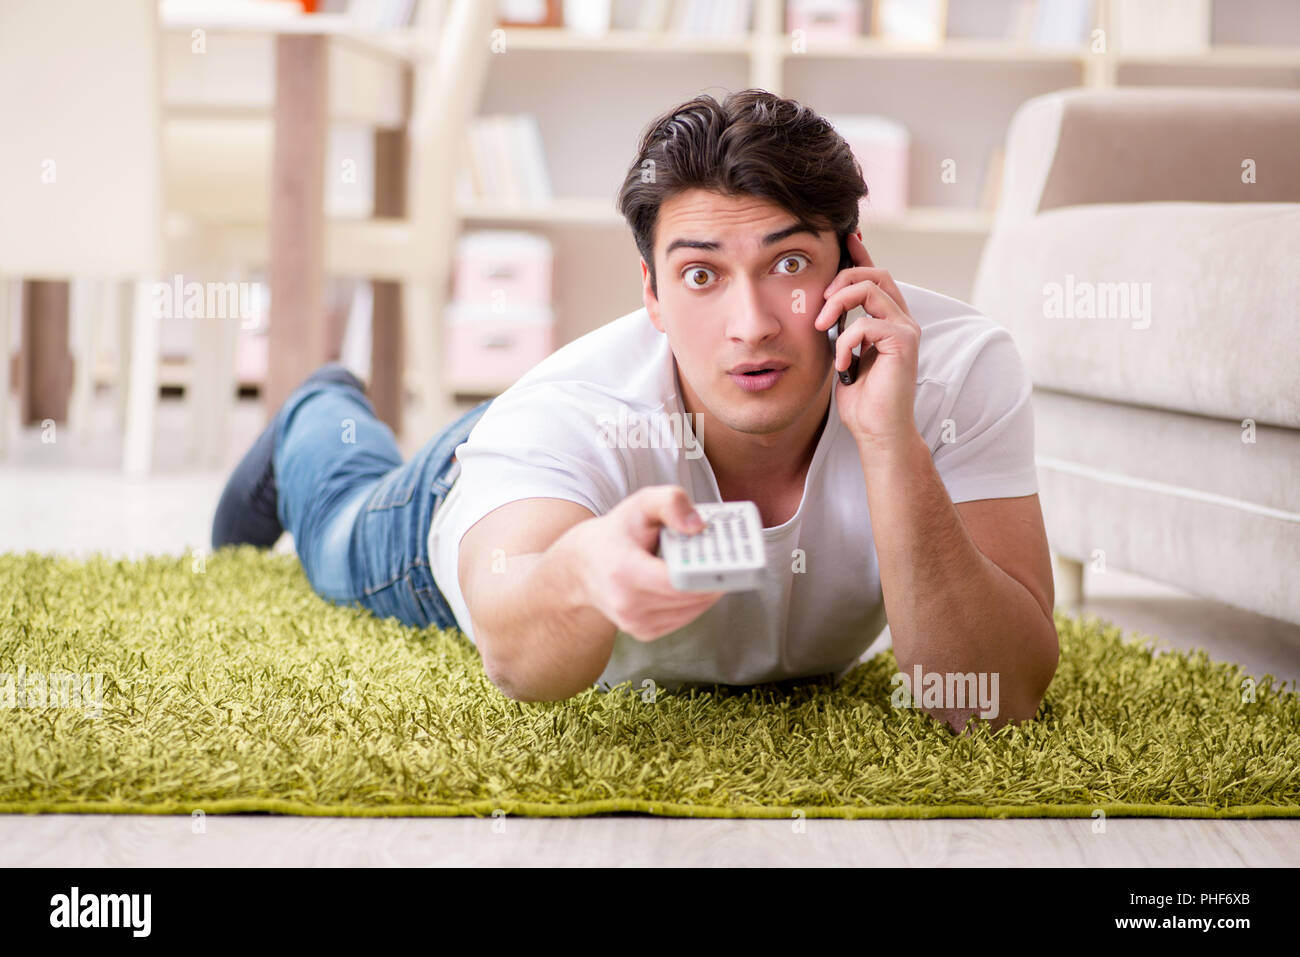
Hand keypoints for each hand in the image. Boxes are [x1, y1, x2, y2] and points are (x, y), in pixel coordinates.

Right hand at [567, 485, 725, 641]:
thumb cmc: (618, 533)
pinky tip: (696, 584)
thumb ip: (670, 502)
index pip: (677, 581)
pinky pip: (684, 618)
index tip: (728, 560)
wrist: (584, 565)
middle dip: (714, 579)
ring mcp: (635, 623)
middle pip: (689, 597)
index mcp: (624, 571)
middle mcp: (627, 603)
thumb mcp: (640, 504)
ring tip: (713, 568)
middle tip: (732, 559)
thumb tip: (699, 525)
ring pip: (692, 611)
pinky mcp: (644, 633)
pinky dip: (696, 602)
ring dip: (708, 591)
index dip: (707, 573)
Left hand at [813, 232, 921, 453]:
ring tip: (822, 327)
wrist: (877, 431)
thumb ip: (842, 329)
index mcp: (889, 319)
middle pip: (876, 273)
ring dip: (838, 303)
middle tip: (821, 301)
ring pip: (871, 289)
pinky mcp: (904, 342)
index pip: (876, 276)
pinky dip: (846, 341)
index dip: (860, 255)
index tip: (843, 239)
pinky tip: (841, 364)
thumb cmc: (861, 399)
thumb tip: (824, 309)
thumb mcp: (843, 355)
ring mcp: (906, 329)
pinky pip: (867, 323)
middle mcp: (902, 319)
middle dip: (844, 276)